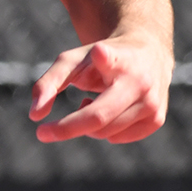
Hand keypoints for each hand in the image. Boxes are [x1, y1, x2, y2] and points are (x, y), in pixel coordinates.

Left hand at [29, 32, 171, 143]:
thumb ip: (48, 84)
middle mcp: (140, 80)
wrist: (147, 54)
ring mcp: (152, 102)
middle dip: (68, 127)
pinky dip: (103, 130)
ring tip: (88, 101)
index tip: (100, 52)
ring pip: (105, 132)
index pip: (114, 59)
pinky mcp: (157, 119)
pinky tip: (108, 109)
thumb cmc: (99, 58)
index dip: (106, 58)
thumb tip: (34, 116)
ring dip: (85, 124)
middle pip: (99, 115)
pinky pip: (116, 138)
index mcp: (119, 58)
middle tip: (40, 133)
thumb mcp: (72, 61)